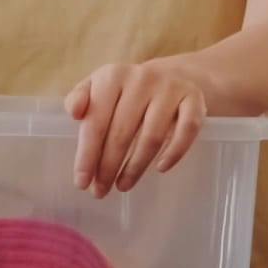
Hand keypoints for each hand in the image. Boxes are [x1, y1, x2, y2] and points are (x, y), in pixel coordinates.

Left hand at [64, 57, 212, 196]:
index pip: (96, 121)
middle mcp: (142, 78)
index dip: (87, 155)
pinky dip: (174, 153)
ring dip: (136, 167)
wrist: (173, 75)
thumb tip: (74, 113)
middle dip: (108, 167)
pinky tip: (161, 168)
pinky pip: (187, 131)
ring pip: (152, 137)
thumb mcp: (99, 86)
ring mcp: (170, 88)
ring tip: (123, 185)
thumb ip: (79, 98)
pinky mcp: (194, 99)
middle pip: (121, 133)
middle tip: (101, 191)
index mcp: (112, 76)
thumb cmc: (126, 90)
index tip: (82, 182)